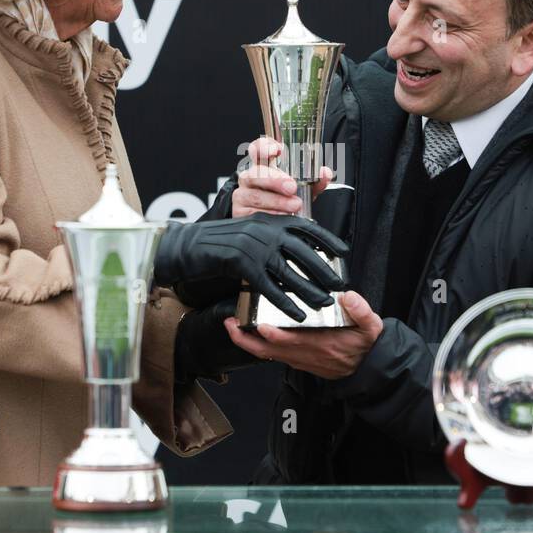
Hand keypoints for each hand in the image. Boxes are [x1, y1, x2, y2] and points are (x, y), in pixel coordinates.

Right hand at [154, 214, 348, 322]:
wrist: (189, 245)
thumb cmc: (220, 241)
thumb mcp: (250, 231)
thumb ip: (272, 235)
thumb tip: (297, 248)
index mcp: (270, 219)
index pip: (306, 228)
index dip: (328, 240)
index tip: (344, 252)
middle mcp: (265, 229)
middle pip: (303, 252)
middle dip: (324, 270)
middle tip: (339, 285)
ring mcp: (253, 245)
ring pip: (289, 271)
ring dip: (309, 289)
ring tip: (323, 302)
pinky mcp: (241, 263)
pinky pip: (268, 286)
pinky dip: (285, 301)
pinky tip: (297, 313)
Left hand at [223, 291, 382, 379]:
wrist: (368, 368)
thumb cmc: (366, 344)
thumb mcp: (372, 326)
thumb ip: (361, 310)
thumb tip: (348, 295)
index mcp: (322, 344)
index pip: (293, 341)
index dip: (275, 336)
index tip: (261, 325)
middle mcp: (306, 354)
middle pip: (269, 351)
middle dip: (246, 338)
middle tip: (230, 323)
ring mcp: (299, 359)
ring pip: (267, 355)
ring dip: (248, 342)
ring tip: (233, 325)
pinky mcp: (298, 361)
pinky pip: (273, 356)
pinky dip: (259, 346)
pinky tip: (251, 333)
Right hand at [233, 136, 332, 218]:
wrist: (268, 223)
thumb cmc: (285, 199)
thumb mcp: (301, 187)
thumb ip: (314, 180)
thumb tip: (325, 173)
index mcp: (263, 165)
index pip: (258, 148)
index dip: (265, 147)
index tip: (276, 150)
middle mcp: (249, 177)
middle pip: (256, 172)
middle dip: (275, 179)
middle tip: (292, 186)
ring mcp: (242, 195)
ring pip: (255, 195)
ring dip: (276, 201)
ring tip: (294, 205)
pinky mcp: (240, 212)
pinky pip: (253, 213)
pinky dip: (270, 215)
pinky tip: (281, 217)